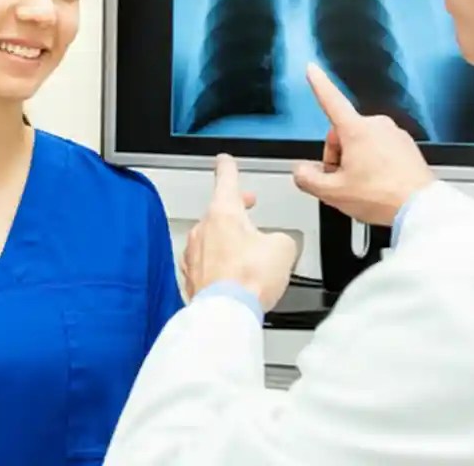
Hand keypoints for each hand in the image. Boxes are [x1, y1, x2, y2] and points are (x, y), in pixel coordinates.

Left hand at [183, 154, 297, 311]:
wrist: (227, 313)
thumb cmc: (248, 279)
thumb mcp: (283, 248)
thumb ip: (281, 238)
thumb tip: (276, 245)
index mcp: (223, 212)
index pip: (226, 179)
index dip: (228, 167)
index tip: (225, 160)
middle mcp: (203, 229)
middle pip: (220, 210)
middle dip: (236, 208)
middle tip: (249, 206)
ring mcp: (193, 253)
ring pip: (213, 238)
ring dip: (229, 241)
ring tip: (249, 255)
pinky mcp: (191, 275)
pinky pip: (207, 262)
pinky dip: (220, 264)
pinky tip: (235, 276)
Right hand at [292, 63, 436, 224]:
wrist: (420, 208)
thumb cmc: (383, 197)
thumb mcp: (333, 193)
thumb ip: (307, 179)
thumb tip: (302, 171)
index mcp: (357, 131)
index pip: (331, 100)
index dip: (318, 84)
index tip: (312, 69)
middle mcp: (377, 126)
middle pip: (342, 133)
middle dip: (337, 155)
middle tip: (342, 179)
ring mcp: (394, 135)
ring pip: (361, 142)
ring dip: (355, 160)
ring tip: (363, 185)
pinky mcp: (406, 146)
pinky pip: (380, 148)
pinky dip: (374, 163)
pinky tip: (377, 184)